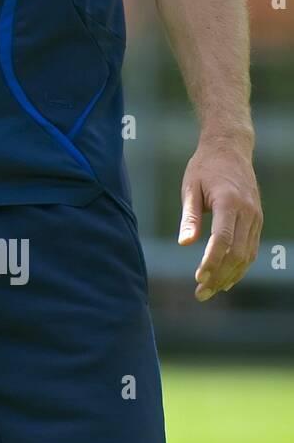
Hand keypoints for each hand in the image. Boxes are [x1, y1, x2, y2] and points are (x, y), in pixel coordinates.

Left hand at [177, 135, 261, 301]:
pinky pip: (251, 248)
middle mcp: (247, 212)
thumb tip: (184, 243)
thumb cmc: (204, 167)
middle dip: (219, 276)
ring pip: (248, 255)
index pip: (223, 240)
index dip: (212, 262)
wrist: (230, 149)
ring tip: (210, 290)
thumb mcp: (190, 188)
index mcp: (229, 202)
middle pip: (237, 253)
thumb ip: (189, 216)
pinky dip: (240, 266)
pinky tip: (226, 278)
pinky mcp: (257, 219)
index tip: (199, 278)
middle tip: (200, 293)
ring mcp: (256, 216)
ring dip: (230, 276)